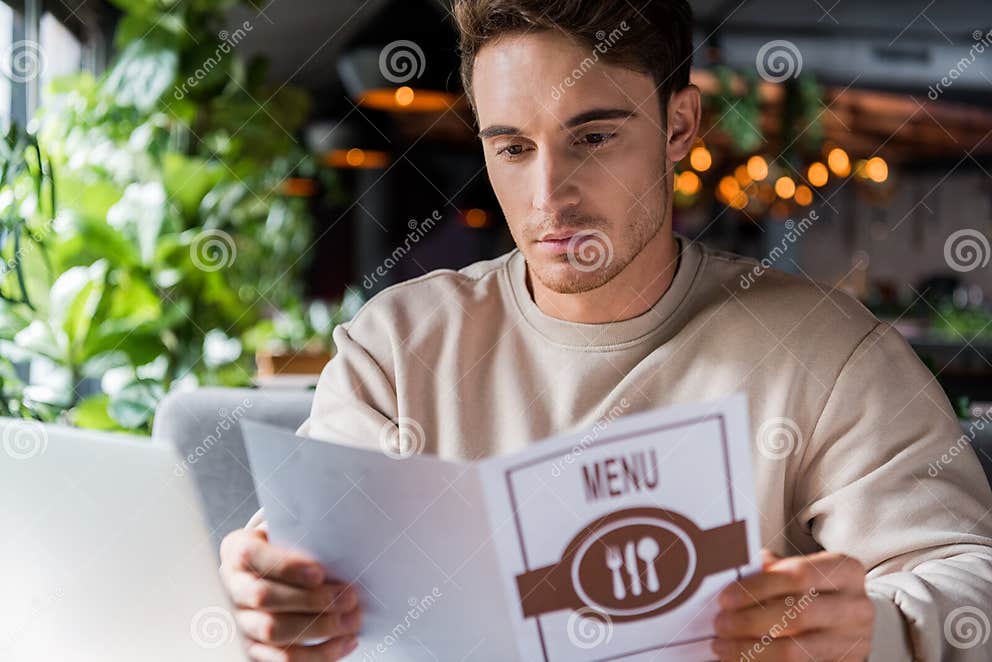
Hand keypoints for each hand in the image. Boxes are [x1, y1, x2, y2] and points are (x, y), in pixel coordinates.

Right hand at [220, 526, 362, 660]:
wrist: (274, 574)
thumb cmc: (291, 550)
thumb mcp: (293, 536)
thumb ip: (309, 541)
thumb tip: (347, 552)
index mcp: (239, 551)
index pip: (253, 556)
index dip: (286, 567)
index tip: (320, 573)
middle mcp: (234, 586)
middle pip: (263, 597)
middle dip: (310, 600)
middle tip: (349, 598)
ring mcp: (241, 620)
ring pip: (272, 631)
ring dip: (319, 629)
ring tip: (352, 621)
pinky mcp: (255, 648)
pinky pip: (284, 658)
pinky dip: (319, 654)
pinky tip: (346, 641)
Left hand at [711, 549, 873, 660]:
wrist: (850, 621)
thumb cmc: (816, 591)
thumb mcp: (801, 570)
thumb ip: (772, 569)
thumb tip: (731, 573)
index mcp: (846, 571)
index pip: (798, 575)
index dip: (757, 587)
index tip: (725, 598)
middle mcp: (856, 607)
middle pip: (797, 615)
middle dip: (750, 621)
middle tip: (720, 624)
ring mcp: (855, 641)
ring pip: (796, 651)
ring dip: (751, 649)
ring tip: (722, 646)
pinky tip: (743, 659)